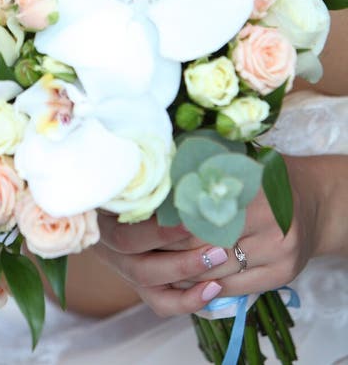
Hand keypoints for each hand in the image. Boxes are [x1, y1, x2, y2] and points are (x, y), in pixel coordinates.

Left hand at [95, 154, 324, 317]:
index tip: (133, 213)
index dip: (161, 215)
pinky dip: (201, 283)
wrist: (315, 200)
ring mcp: (280, 253)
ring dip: (177, 267)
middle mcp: (271, 223)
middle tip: (129, 239)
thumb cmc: (263, 174)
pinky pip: (230, 287)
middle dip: (163, 244)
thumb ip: (200, 161)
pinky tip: (181, 272)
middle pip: (200, 243)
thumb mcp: (236, 156)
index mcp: (254, 187)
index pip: (194, 210)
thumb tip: (151, 158)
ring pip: (212, 270)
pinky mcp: (282, 275)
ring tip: (148, 257)